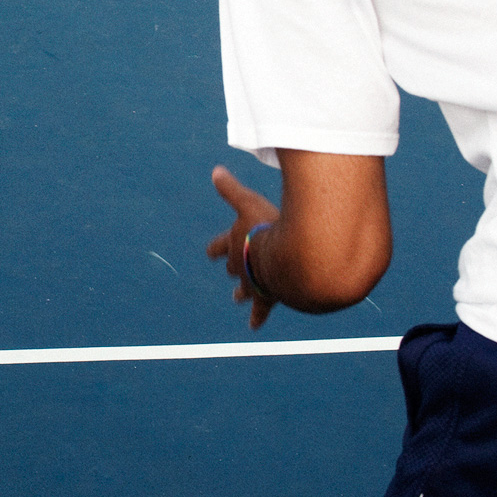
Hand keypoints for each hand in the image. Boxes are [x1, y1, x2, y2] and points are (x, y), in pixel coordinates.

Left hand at [204, 165, 280, 329]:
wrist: (285, 259)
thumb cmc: (268, 228)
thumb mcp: (249, 203)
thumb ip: (231, 190)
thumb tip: (214, 171)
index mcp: (235, 243)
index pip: (220, 245)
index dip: (217, 247)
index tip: (211, 253)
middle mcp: (241, 265)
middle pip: (233, 268)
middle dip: (232, 269)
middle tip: (228, 273)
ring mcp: (253, 282)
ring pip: (244, 290)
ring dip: (241, 293)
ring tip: (236, 300)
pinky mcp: (268, 296)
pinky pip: (260, 310)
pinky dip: (256, 317)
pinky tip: (252, 326)